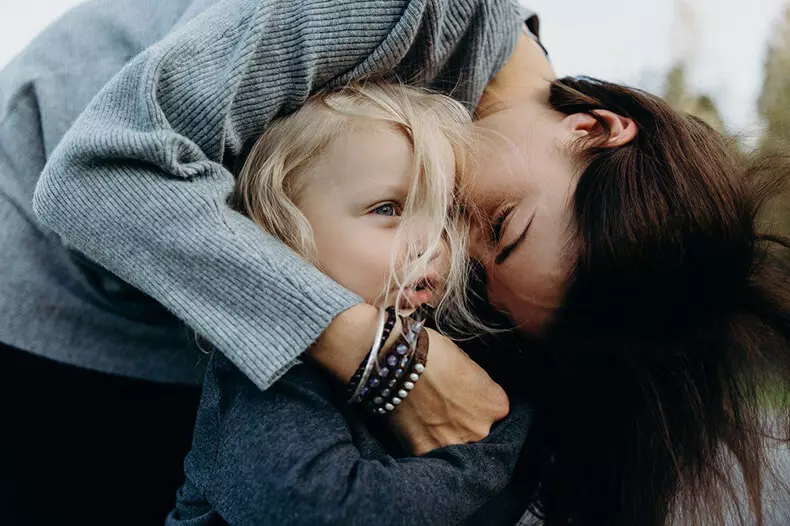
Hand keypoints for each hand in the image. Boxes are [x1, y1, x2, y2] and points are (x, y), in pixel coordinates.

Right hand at [387, 328, 509, 455]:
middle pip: (475, 433)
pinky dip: (419, 440)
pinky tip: (411, 424)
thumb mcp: (469, 365)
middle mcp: (482, 429)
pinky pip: (426, 450)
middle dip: (461, 423)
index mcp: (496, 406)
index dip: (475, 404)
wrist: (403, 360)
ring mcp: (454, 443)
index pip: (492, 413)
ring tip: (424, 417)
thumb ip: (475, 386)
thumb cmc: (435, 353)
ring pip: (452, 446)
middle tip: (441, 407)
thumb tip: (468, 392)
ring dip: (441, 435)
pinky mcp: (426, 451)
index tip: (461, 397)